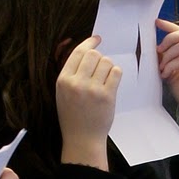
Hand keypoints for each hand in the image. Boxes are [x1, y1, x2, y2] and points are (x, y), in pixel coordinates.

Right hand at [56, 37, 119, 169]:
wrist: (82, 138)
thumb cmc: (72, 115)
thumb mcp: (62, 92)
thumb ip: (71, 72)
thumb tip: (88, 50)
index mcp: (63, 80)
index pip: (77, 52)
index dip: (89, 43)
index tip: (96, 39)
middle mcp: (76, 83)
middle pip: (93, 55)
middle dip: (98, 58)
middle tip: (99, 68)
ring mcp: (92, 89)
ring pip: (106, 62)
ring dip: (108, 67)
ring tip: (104, 79)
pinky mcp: (107, 96)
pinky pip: (116, 72)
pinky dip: (115, 74)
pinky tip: (110, 82)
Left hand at [155, 19, 178, 122]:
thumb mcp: (174, 72)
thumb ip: (168, 59)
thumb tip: (155, 48)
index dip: (171, 26)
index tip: (157, 23)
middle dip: (168, 39)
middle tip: (158, 50)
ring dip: (168, 55)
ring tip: (161, 68)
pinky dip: (171, 66)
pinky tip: (166, 74)